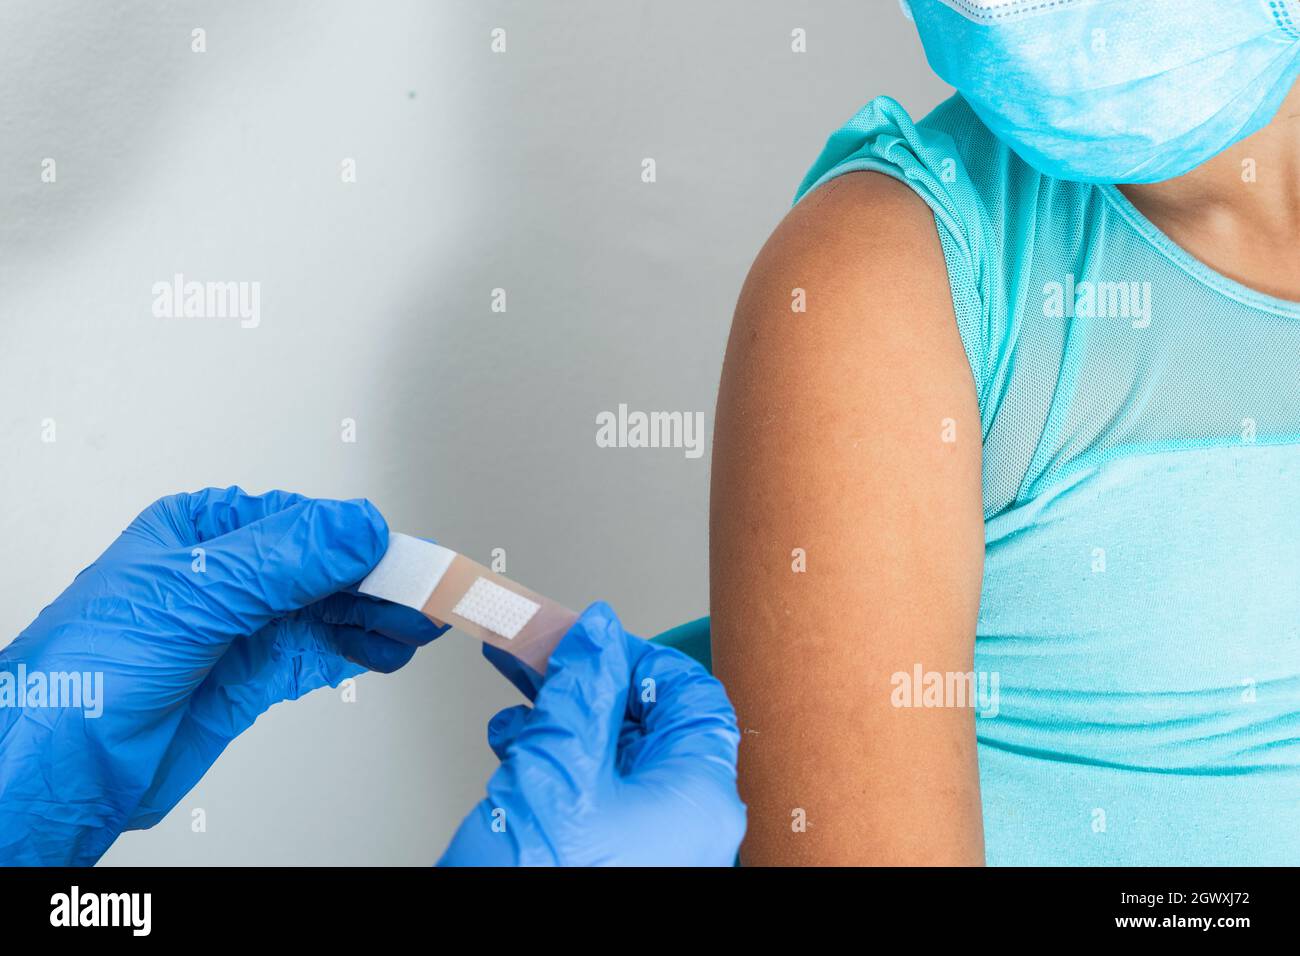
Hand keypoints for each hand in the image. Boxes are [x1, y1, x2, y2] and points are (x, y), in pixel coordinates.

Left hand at [0, 486, 441, 864]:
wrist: (58, 769)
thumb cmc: (84, 672)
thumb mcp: (191, 596)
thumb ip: (282, 559)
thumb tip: (356, 527)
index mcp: (201, 531)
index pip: (300, 522)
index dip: (356, 539)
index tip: (401, 556)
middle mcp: (226, 576)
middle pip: (324, 568)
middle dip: (378, 581)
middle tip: (427, 594)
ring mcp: (242, 629)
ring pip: (330, 612)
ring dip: (378, 617)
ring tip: (420, 623)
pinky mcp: (252, 679)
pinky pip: (320, 655)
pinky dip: (360, 651)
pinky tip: (388, 648)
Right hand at [439, 602, 745, 865]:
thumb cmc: (545, 881)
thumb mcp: (559, 762)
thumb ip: (583, 686)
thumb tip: (597, 633)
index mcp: (699, 793)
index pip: (691, 696)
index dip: (639, 657)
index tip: (591, 640)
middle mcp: (686, 821)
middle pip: (648, 723)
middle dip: (587, 687)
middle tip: (544, 658)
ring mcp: (651, 844)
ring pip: (614, 756)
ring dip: (562, 723)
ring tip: (520, 712)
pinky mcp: (613, 857)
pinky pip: (597, 793)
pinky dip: (556, 763)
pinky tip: (517, 751)